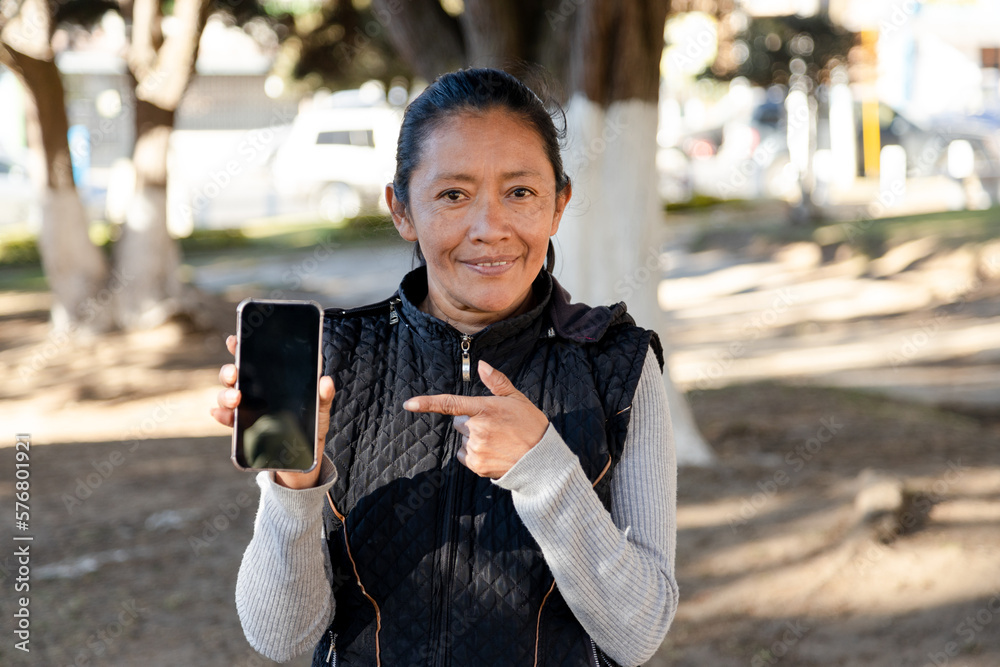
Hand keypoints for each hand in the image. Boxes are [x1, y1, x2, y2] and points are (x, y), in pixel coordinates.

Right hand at [210, 335, 334, 488]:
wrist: (305, 455)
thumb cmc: (311, 423)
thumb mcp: (320, 408)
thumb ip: (323, 395)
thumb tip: (325, 381)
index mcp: (272, 378)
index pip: (253, 357)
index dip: (240, 346)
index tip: (234, 340)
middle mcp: (254, 389)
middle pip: (234, 375)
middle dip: (229, 372)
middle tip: (234, 374)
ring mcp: (247, 407)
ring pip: (228, 395)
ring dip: (226, 395)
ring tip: (235, 399)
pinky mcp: (243, 426)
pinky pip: (228, 419)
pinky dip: (222, 416)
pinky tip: (220, 415)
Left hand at [403, 360, 547, 478]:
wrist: (541, 460)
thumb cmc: (530, 425)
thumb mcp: (517, 398)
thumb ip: (496, 381)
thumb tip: (481, 364)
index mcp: (485, 409)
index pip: (450, 404)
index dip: (427, 403)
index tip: (408, 404)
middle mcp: (477, 429)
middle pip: (459, 422)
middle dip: (471, 422)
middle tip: (494, 426)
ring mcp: (476, 448)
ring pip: (463, 439)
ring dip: (474, 438)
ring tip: (498, 440)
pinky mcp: (476, 465)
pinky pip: (464, 455)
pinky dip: (474, 453)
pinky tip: (493, 451)